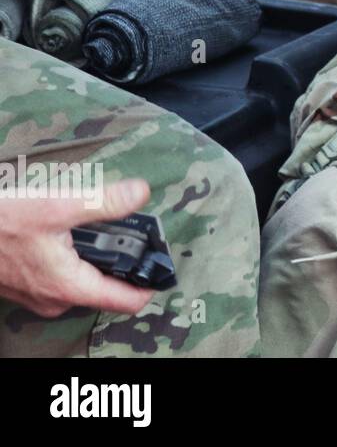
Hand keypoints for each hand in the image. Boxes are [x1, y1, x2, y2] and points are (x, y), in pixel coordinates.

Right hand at [0, 179, 156, 317]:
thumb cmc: (0, 223)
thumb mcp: (58, 205)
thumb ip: (104, 202)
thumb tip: (140, 193)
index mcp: (70, 286)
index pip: (126, 301)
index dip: (150, 284)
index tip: (162, 264)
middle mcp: (56, 299)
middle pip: (107, 290)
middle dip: (122, 264)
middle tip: (132, 235)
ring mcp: (39, 297)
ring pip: (83, 283)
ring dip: (95, 260)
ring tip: (100, 232)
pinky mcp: (26, 287)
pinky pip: (62, 279)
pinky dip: (72, 260)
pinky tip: (68, 236)